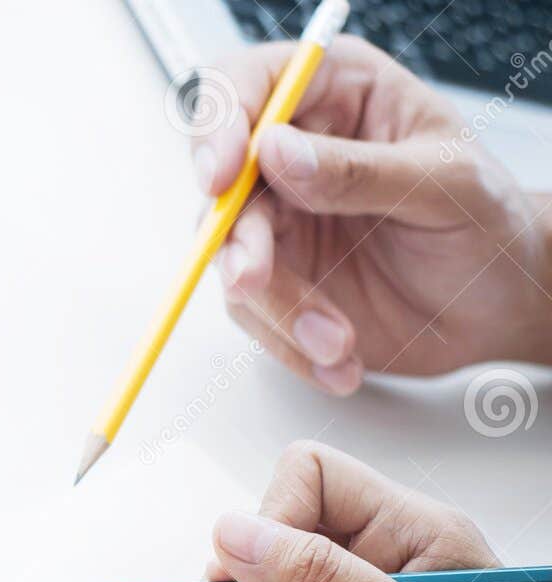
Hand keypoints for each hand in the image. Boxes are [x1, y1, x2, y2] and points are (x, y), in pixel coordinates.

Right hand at [192, 36, 551, 392]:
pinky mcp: (277, 279)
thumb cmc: (488, 226)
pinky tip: (338, 360)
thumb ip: (360, 170)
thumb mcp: (444, 186)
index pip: (248, 85)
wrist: (497, 309)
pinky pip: (253, 313)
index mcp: (338, 94)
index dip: (219, 125)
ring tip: (338, 342)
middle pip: (223, 185)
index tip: (221, 178)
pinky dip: (289, 345)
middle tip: (256, 282)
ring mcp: (281, 220)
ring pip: (230, 258)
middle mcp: (295, 153)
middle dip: (238, 243)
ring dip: (278, 309)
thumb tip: (276, 152)